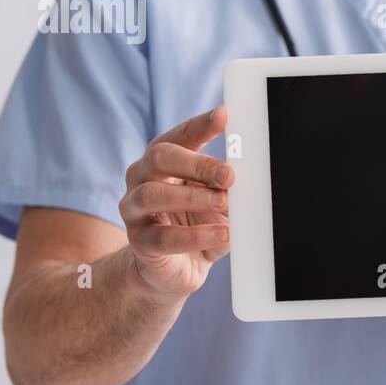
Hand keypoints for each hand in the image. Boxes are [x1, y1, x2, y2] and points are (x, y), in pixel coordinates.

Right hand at [119, 106, 233, 297]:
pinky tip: (221, 234)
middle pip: (159, 158)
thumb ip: (228, 185)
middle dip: (197, 164)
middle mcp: (141, 178)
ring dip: (192, 198)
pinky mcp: (139, 242)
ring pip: (152, 195)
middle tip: (228, 176)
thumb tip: (251, 174)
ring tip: (222, 203)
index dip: (199, 126)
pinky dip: (195, 235)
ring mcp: (134, 210)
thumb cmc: (198, 223)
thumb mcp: (218, 198)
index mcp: (162, 161)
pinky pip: (162, 237)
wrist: (177, 268)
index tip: (223, 116)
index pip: (178, 136)